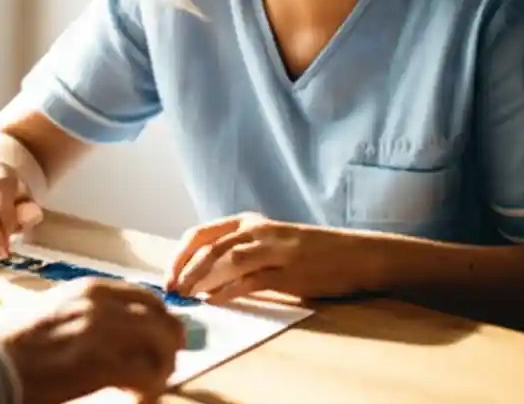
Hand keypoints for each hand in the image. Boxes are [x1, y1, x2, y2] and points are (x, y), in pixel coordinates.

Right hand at [0, 278, 184, 403]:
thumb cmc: (10, 342)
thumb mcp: (52, 311)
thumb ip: (82, 314)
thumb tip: (107, 331)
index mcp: (89, 289)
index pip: (146, 297)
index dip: (161, 319)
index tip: (165, 337)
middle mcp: (101, 304)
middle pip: (161, 319)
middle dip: (171, 344)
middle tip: (168, 366)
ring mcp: (103, 332)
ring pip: (161, 345)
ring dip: (162, 370)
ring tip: (150, 388)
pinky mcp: (102, 364)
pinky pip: (146, 378)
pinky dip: (149, 392)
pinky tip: (139, 401)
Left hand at [165, 213, 383, 301]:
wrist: (357, 255)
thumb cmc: (311, 252)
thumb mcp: (270, 242)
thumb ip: (240, 252)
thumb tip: (200, 278)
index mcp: (250, 222)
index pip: (201, 233)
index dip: (179, 255)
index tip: (167, 275)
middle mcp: (259, 231)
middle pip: (209, 244)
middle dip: (183, 268)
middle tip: (170, 289)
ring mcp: (275, 249)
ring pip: (227, 258)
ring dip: (201, 278)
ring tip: (186, 296)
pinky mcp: (290, 271)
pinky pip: (251, 280)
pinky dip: (228, 291)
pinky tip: (214, 301)